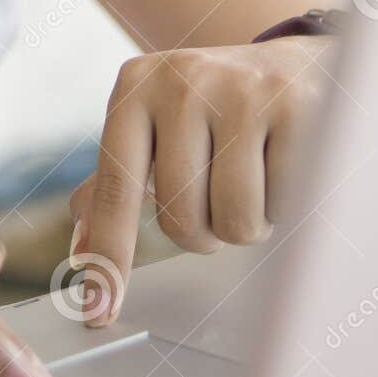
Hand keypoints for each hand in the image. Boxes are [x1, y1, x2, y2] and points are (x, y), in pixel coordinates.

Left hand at [66, 37, 334, 325]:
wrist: (296, 62)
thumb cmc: (215, 110)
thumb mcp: (155, 128)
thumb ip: (113, 185)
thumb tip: (79, 250)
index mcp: (134, 88)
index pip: (113, 191)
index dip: (109, 259)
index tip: (97, 314)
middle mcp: (181, 81)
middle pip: (181, 221)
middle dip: (204, 232)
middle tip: (219, 195)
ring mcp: (241, 91)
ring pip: (235, 223)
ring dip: (248, 223)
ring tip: (254, 179)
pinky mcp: (298, 107)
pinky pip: (284, 204)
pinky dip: (286, 203)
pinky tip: (287, 164)